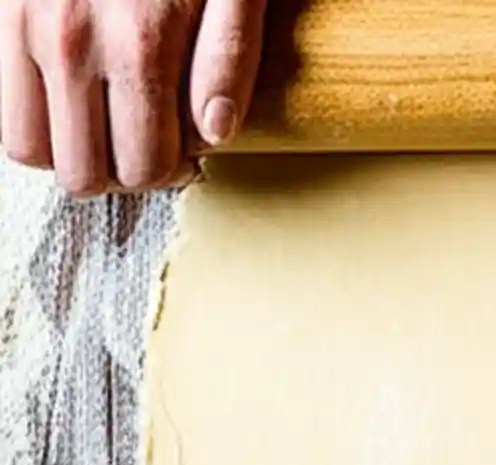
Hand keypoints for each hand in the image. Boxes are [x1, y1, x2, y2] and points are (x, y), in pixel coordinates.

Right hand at [0, 0, 266, 195]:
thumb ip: (229, 60)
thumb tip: (214, 134)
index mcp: (143, 44)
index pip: (144, 166)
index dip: (170, 174)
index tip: (186, 156)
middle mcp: (74, 43)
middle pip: (84, 172)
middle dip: (123, 173)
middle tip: (150, 146)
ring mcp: (25, 27)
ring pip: (31, 149)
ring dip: (73, 151)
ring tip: (110, 127)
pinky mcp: (0, 13)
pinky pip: (1, 104)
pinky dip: (36, 117)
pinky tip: (75, 99)